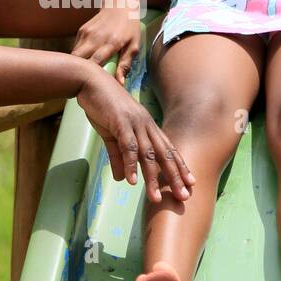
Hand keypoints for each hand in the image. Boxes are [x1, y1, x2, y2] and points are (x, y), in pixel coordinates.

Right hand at [71, 7, 141, 85]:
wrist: (119, 4)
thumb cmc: (130, 27)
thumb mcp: (134, 45)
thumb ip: (125, 64)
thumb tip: (119, 83)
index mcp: (110, 43)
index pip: (95, 62)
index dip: (91, 75)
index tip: (92, 85)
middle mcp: (95, 38)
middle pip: (78, 59)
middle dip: (79, 72)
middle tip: (84, 81)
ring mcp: (86, 33)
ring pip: (74, 55)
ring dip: (77, 64)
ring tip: (83, 73)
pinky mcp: (81, 31)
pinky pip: (76, 48)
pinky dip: (79, 56)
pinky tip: (85, 61)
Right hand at [76, 65, 194, 202]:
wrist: (90, 82)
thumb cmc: (102, 105)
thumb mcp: (111, 134)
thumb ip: (118, 157)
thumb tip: (123, 180)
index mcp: (147, 126)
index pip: (168, 149)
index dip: (180, 166)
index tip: (190, 182)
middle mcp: (146, 125)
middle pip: (164, 154)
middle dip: (175, 176)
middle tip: (183, 196)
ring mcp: (135, 123)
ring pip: (148, 155)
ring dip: (152, 178)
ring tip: (155, 198)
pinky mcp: (120, 123)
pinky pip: (128, 147)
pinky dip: (130, 165)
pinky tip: (132, 181)